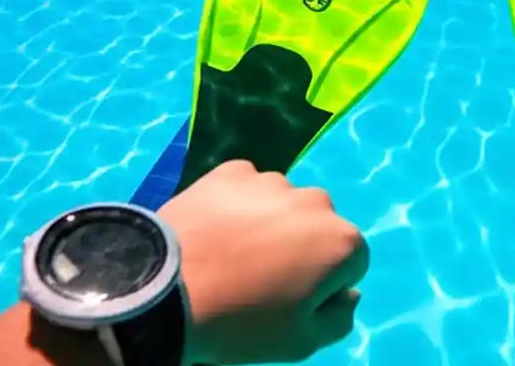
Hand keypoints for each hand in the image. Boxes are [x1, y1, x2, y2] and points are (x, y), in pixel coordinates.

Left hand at [158, 160, 367, 364]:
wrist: (164, 293)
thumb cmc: (240, 323)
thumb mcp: (302, 343)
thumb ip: (340, 317)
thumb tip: (346, 292)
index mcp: (342, 241)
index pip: (350, 264)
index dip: (324, 287)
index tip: (290, 302)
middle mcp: (315, 201)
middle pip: (319, 228)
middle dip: (301, 249)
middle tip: (261, 279)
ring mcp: (271, 181)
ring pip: (283, 205)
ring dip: (270, 225)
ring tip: (233, 256)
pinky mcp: (231, 172)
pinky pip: (246, 189)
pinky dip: (237, 206)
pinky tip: (215, 232)